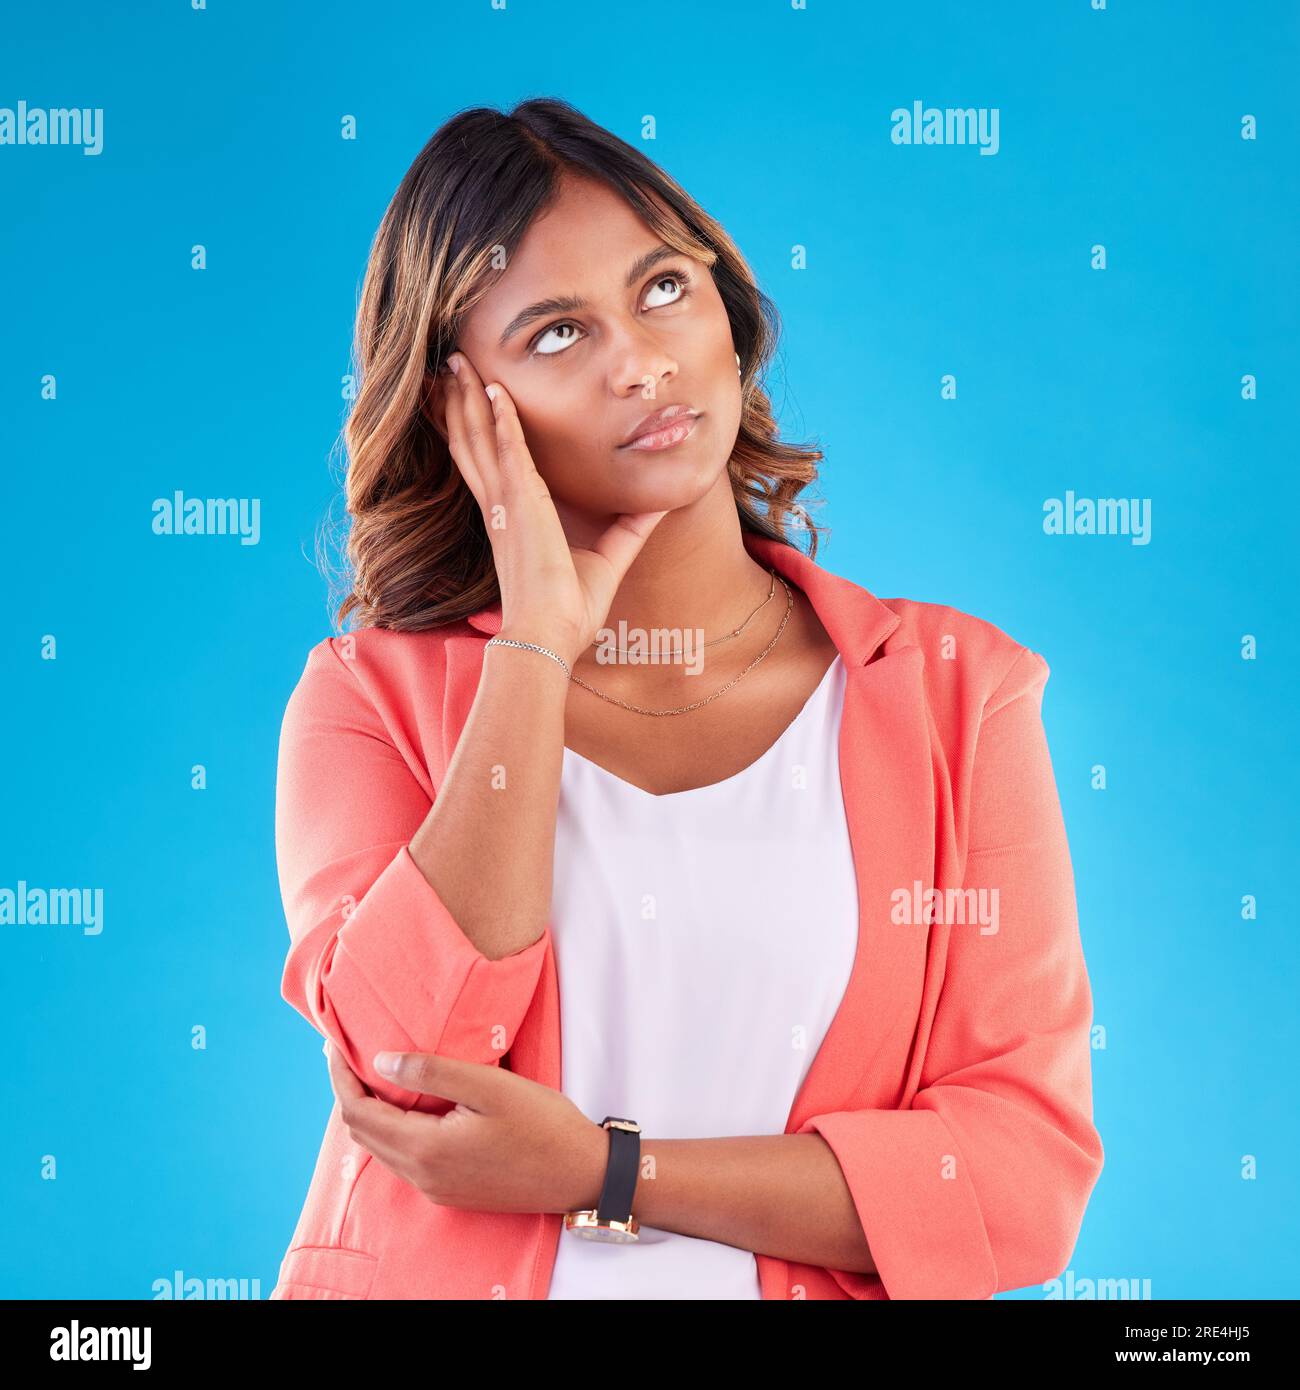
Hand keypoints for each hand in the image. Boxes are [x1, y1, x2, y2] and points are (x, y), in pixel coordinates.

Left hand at [325, 1041, 607, 1215]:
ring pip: (383, 1148)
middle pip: (364, 1134)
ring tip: (372, 1073)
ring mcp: (437, 1188)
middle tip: (348, 1053)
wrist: (581, 1175)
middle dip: (349, 1092)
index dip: (340, 1078)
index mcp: (426, 1150)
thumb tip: (380, 1062)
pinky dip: (393, 1129)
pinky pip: (405, 1159)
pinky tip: (408, 1105)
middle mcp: (423, 1176)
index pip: (359, 1113)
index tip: (334, 1045)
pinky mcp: (453, 1191)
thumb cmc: (543, 1125)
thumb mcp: (490, 1087)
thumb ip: (433, 1073)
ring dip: (370, 1112)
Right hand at [435, 351, 668, 666]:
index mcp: (511, 521)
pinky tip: (493, 390)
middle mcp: (500, 508)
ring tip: (455, 363)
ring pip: (477, 438)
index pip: (485, 465)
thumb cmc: (569, 610)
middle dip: (458, 402)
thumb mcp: (607, 559)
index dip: (473, 431)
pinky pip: (506, 450)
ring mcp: (506, 504)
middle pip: (471, 442)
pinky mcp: (520, 503)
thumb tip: (658, 504)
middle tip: (450, 364)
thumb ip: (629, 528)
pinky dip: (500, 419)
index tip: (467, 401)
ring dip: (467, 398)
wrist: (550, 634)